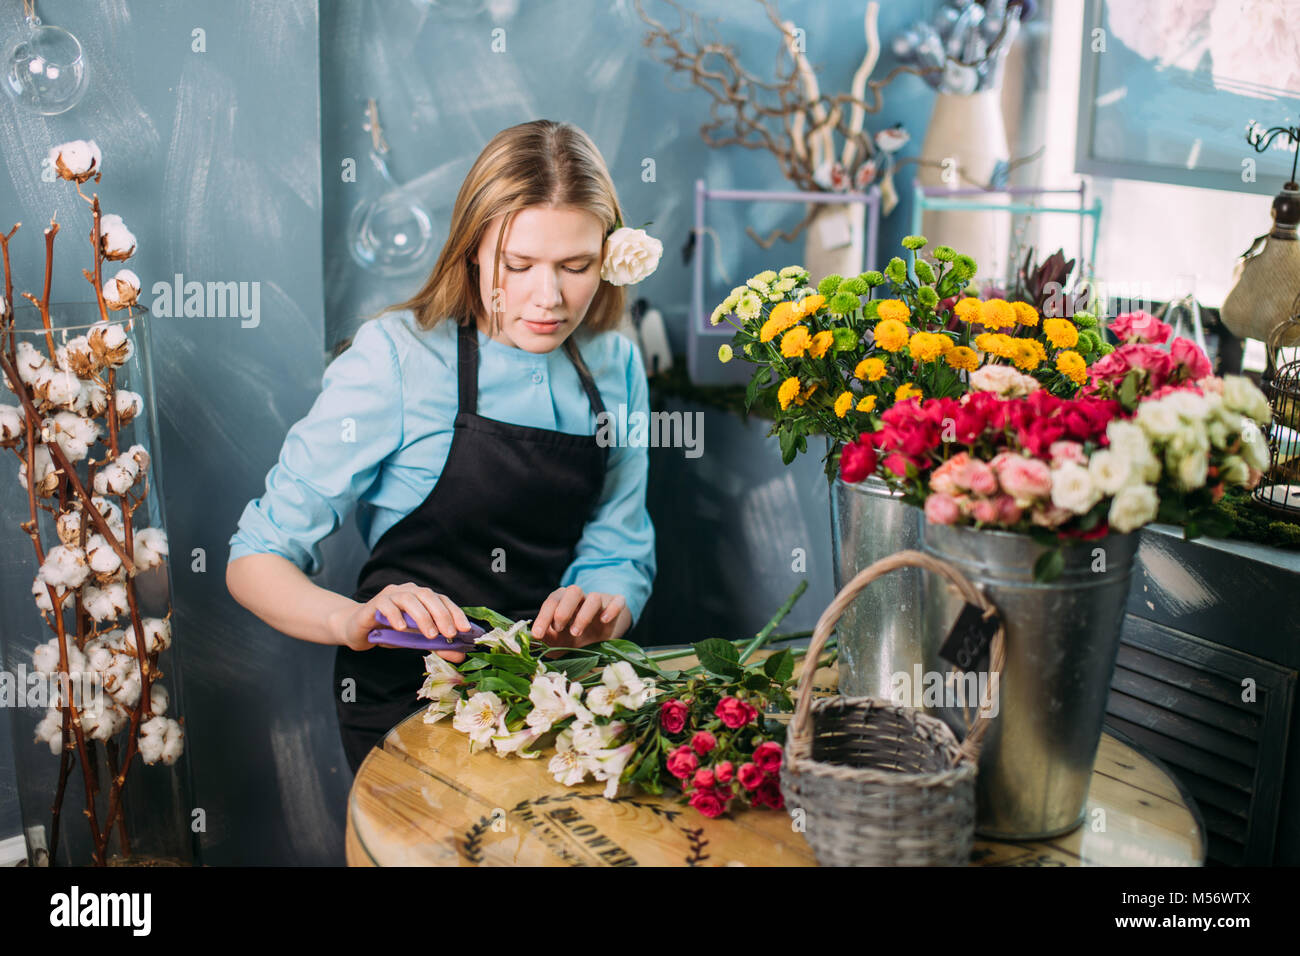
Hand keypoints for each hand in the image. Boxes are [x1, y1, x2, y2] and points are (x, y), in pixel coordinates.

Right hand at [329, 583, 471, 662]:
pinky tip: (402, 628)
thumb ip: (437, 645)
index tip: (465, 629)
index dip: (455, 612)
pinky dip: (396, 615)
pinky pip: (386, 605)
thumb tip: (460, 655)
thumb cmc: (390, 632)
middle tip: (449, 634)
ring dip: (422, 616)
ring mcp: (390, 595)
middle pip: (428, 595)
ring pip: (409, 598)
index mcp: (421, 597)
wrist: (359, 630)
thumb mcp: (417, 640)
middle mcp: (408, 591)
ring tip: (429, 634)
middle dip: (441, 614)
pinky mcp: (374, 603)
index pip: (443, 599)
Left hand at [531, 585, 630, 649]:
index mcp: (562, 601)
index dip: (543, 617)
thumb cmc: (570, 638)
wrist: (596, 640)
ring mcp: (599, 602)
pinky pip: (618, 601)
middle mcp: (580, 598)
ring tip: (576, 632)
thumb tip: (531, 638)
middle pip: (573, 591)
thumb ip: (544, 639)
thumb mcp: (555, 642)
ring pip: (594, 597)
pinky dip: (612, 609)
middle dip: (564, 609)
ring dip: (584, 614)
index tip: (537, 634)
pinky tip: (604, 620)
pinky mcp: (615, 608)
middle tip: (559, 628)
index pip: (552, 602)